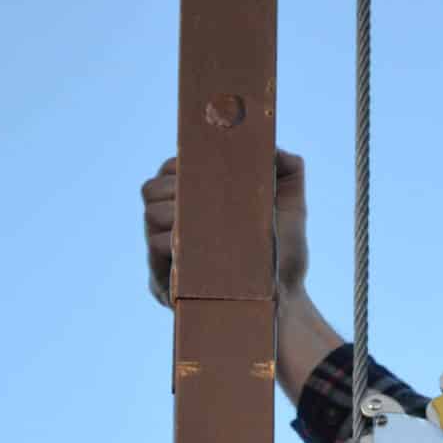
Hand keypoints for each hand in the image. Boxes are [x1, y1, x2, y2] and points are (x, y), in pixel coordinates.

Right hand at [140, 149, 311, 308]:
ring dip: (173, 210)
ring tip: (200, 219)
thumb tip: (271, 142)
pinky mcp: (165, 282)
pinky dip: (173, 240)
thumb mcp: (292, 207)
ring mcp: (166, 254)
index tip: (196, 164)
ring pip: (150, 215)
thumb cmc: (284, 256)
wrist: (284, 300)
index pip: (169, 172)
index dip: (177, 162)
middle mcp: (174, 226)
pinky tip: (192, 242)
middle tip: (202, 193)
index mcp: (195, 205)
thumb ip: (287, 169)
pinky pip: (155, 250)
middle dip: (173, 184)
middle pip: (151, 189)